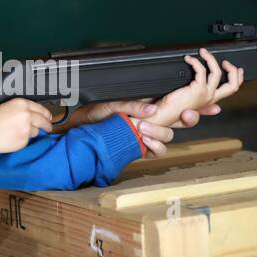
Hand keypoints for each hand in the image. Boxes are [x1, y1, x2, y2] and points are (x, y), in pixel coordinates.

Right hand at [0, 98, 52, 155]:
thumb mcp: (6, 107)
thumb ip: (21, 110)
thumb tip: (32, 117)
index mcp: (21, 103)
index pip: (40, 108)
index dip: (46, 113)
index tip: (48, 117)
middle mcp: (26, 114)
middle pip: (43, 120)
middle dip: (47, 124)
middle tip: (48, 127)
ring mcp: (26, 128)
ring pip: (36, 131)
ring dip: (31, 133)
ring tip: (17, 133)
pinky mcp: (23, 140)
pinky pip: (27, 141)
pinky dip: (22, 140)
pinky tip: (11, 138)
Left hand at [61, 99, 176, 156]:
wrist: (77, 127)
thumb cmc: (91, 111)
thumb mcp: (110, 104)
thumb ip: (131, 106)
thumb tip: (151, 110)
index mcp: (143, 104)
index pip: (169, 106)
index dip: (179, 107)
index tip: (172, 110)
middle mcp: (147, 119)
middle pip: (172, 123)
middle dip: (168, 124)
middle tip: (147, 124)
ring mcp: (144, 134)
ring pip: (166, 138)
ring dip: (159, 136)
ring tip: (143, 133)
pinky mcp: (139, 148)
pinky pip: (156, 152)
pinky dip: (155, 148)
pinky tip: (145, 143)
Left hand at [144, 48, 242, 128]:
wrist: (160, 116)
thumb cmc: (170, 111)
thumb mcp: (191, 109)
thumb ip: (205, 109)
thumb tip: (217, 109)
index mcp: (209, 101)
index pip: (230, 90)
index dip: (238, 79)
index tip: (237, 69)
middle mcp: (210, 99)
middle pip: (232, 86)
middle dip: (233, 71)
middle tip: (225, 61)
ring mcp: (205, 95)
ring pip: (217, 73)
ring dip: (210, 59)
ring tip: (202, 53)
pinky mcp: (198, 90)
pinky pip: (201, 70)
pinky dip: (195, 62)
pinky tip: (188, 59)